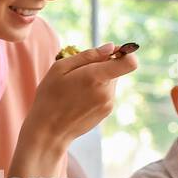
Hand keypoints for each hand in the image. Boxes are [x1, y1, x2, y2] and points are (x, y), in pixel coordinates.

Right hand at [20, 43, 138, 152]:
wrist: (48, 131)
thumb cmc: (49, 97)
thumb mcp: (60, 68)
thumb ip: (88, 55)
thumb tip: (110, 47)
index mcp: (96, 77)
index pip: (129, 62)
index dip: (124, 53)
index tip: (110, 53)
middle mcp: (107, 92)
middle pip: (117, 68)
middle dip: (103, 65)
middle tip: (80, 73)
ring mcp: (108, 103)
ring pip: (111, 80)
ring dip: (99, 79)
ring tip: (77, 88)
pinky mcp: (106, 112)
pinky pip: (107, 93)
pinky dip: (96, 91)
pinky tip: (79, 98)